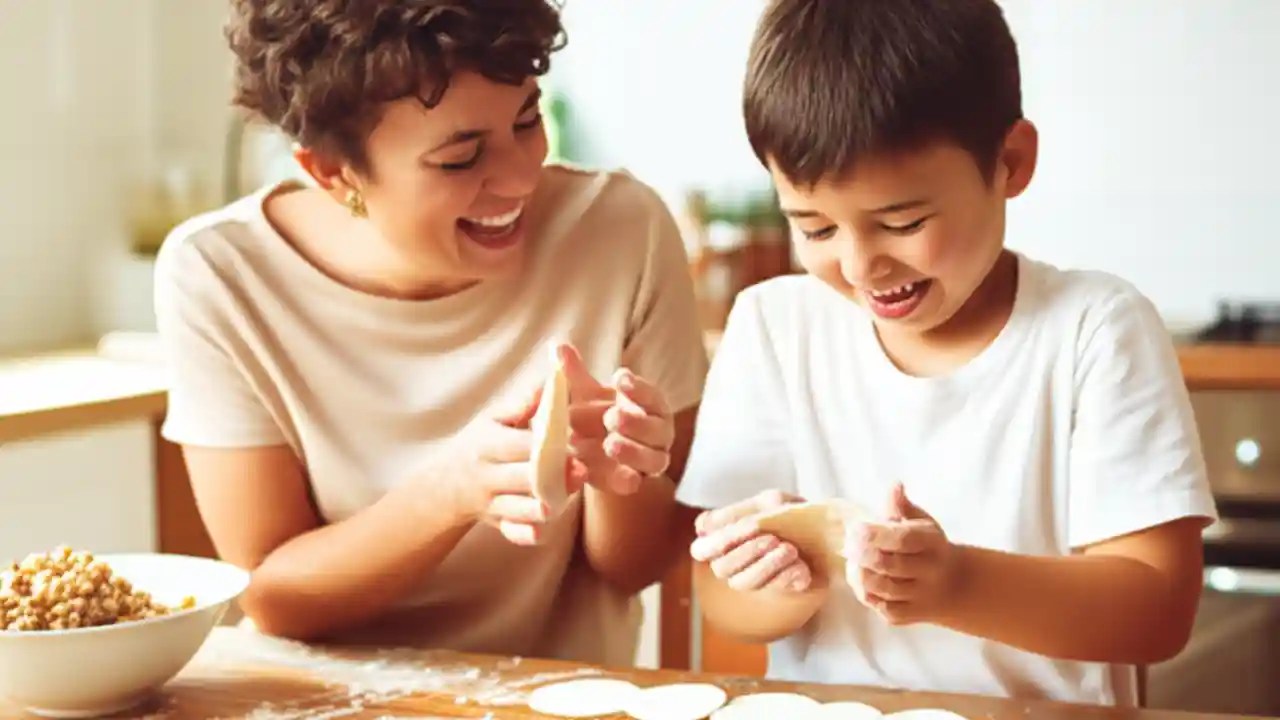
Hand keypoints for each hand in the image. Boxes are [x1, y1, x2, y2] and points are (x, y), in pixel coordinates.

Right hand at [434, 382, 583, 546]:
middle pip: (519, 477)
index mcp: (488, 444)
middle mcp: (487, 475)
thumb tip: (551, 381)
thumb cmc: (480, 444)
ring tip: (557, 505)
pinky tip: (541, 533)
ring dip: (537, 508)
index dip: (547, 444)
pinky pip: (511, 533)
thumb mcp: (493, 419)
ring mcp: (491, 502)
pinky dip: (525, 535)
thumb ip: (523, 403)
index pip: (519, 444)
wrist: (446, 485)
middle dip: (549, 476)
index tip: (575, 440)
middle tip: (581, 471)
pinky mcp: (498, 523)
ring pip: (516, 509)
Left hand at [558, 344, 674, 494]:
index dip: (638, 388)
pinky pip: (637, 482)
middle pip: (656, 427)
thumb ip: (574, 374)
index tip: (619, 379)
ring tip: (610, 444)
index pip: (651, 394)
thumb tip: (558, 346)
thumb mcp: (584, 394)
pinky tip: (619, 476)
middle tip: (612, 416)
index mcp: (649, 405)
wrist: (595, 454)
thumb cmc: (596, 414)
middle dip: (636, 422)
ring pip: (653, 458)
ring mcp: (650, 459)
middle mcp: (657, 432)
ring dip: (633, 451)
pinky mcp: (636, 481)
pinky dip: (627, 479)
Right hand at [688, 490, 812, 592]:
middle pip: (722, 567)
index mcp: (720, 537)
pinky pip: (774, 590)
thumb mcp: (770, 501)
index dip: (719, 541)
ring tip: (789, 550)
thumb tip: (719, 525)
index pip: (702, 548)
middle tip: (773, 539)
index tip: (752, 524)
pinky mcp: (776, 590)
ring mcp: (750, 578)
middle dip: (747, 552)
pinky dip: (786, 577)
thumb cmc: (788, 512)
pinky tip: (800, 567)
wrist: (826, 531)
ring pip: (743, 582)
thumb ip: (747, 510)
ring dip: (766, 566)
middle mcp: (729, 561)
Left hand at [845, 483, 961, 624]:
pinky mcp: (909, 616)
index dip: (876, 534)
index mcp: (934, 544)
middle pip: (889, 566)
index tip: (855, 527)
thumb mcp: (922, 523)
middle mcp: (931, 572)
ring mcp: (921, 597)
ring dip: (860, 574)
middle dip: (862, 554)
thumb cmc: (928, 547)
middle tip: (847, 545)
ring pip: (882, 589)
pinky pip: (881, 607)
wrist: (955, 585)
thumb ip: (903, 507)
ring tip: (852, 560)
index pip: (903, 539)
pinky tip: (861, 579)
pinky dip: (865, 593)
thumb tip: (895, 486)